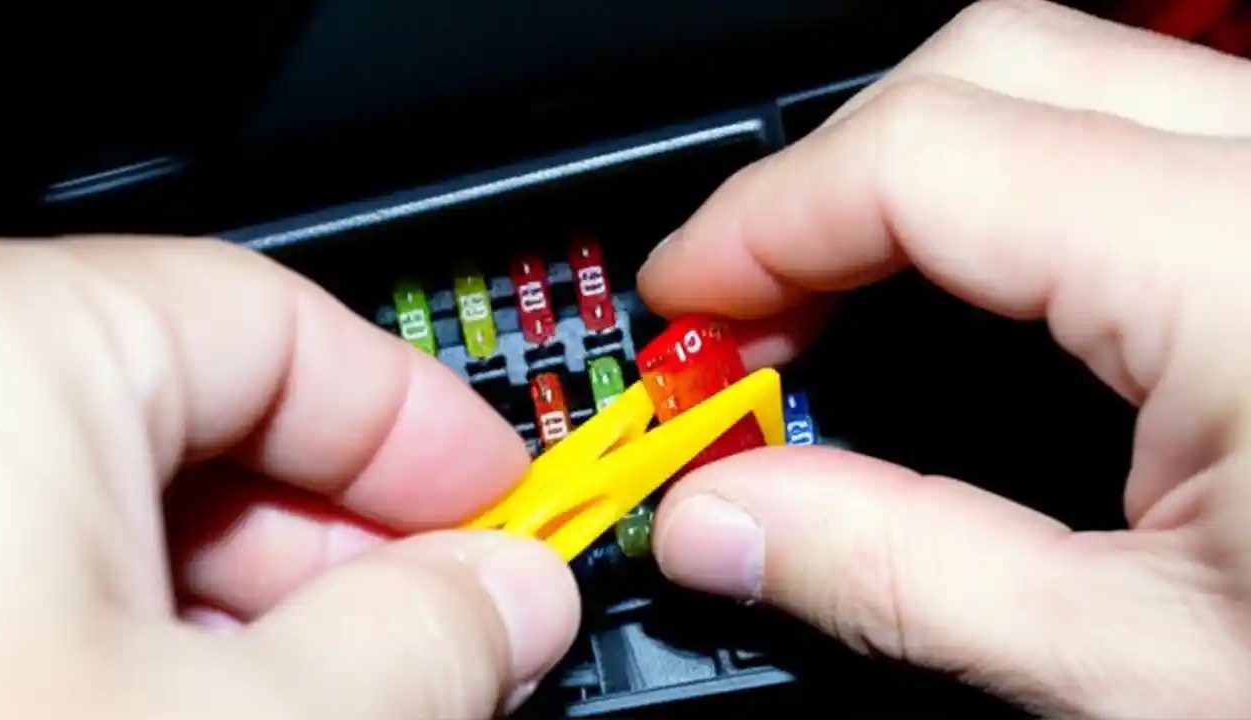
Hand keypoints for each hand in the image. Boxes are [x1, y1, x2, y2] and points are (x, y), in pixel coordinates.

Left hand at [0, 237, 578, 718]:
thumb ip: (415, 644)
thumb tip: (509, 594)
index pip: (275, 323)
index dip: (417, 423)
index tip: (500, 504)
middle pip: (199, 419)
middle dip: (338, 542)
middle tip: (440, 632)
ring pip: (111, 507)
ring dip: (241, 610)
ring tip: (326, 702)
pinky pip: (21, 563)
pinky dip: (127, 636)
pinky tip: (187, 711)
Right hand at [638, 1, 1250, 715]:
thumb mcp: (1142, 676)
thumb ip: (896, 575)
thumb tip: (725, 522)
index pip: (924, 155)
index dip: (761, 225)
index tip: (683, 310)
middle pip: (983, 67)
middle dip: (823, 184)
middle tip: (743, 320)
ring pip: (1059, 77)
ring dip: (910, 177)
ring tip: (831, 309)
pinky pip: (1131, 135)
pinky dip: (1004, 193)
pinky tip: (964, 296)